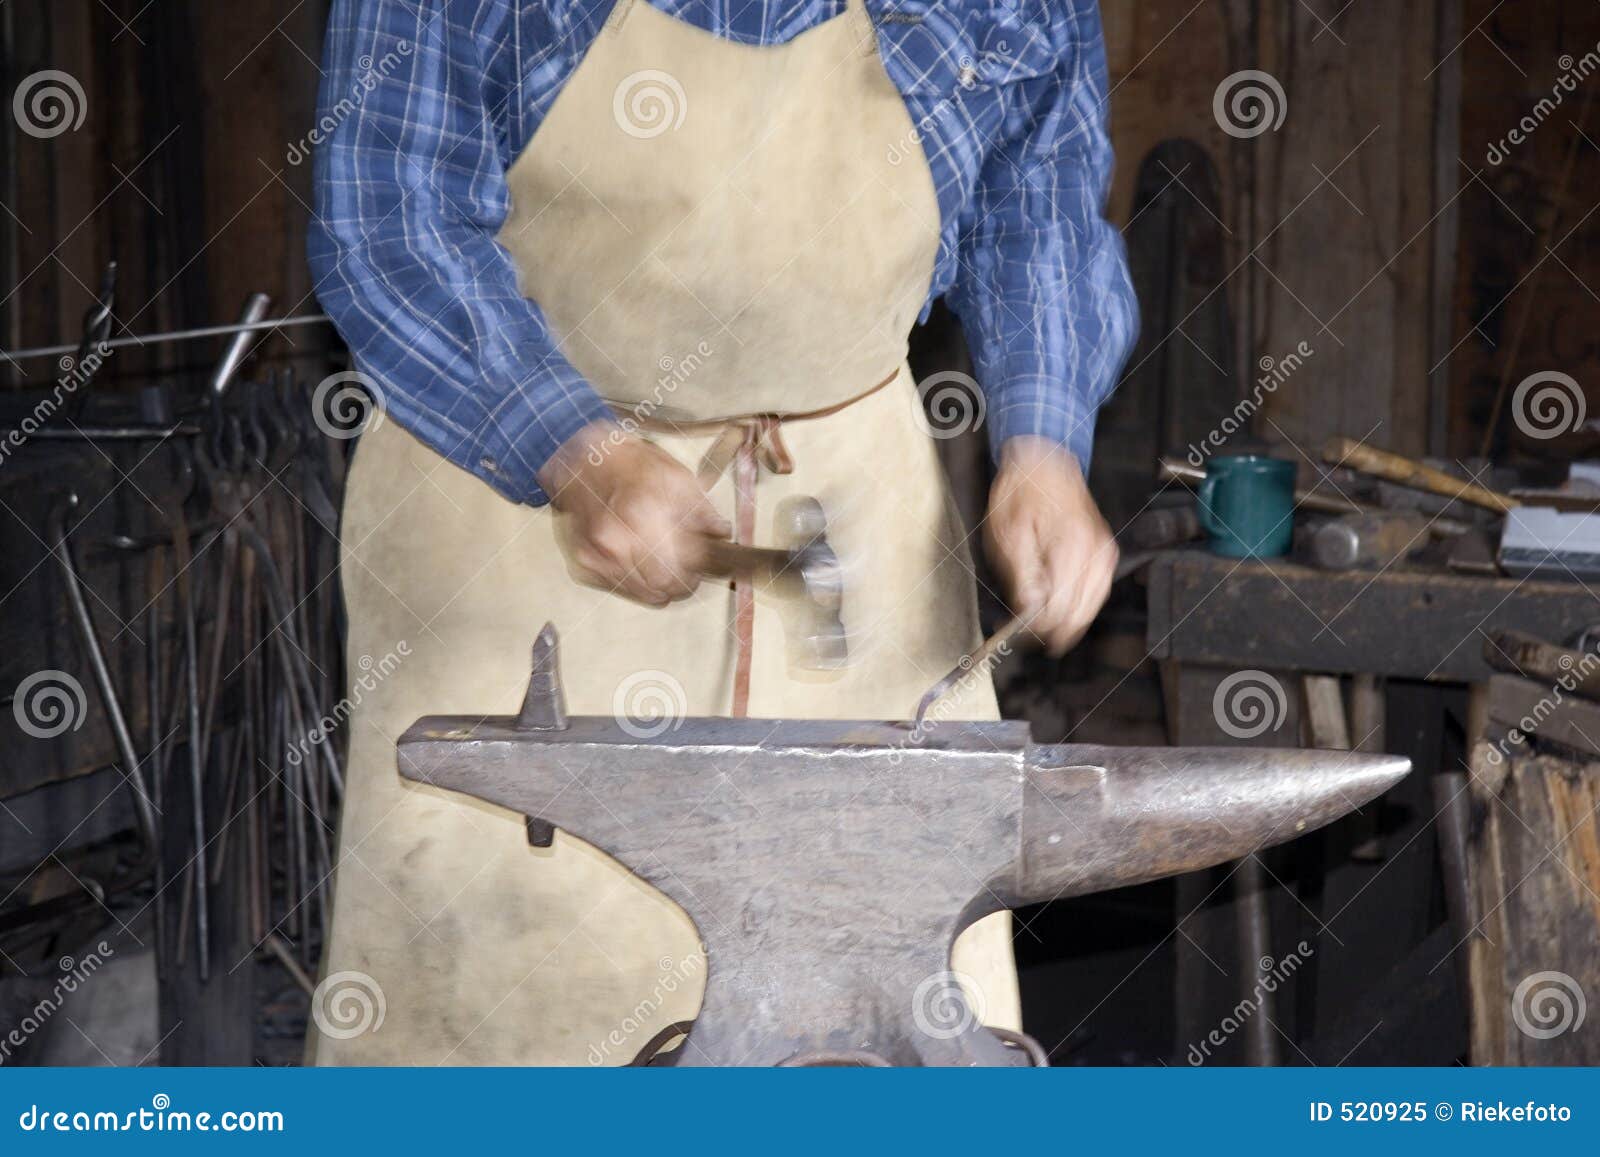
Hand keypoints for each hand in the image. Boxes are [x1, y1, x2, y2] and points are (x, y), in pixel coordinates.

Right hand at [538, 423, 731, 605]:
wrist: (585, 460)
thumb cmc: (635, 466)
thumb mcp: (678, 478)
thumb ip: (703, 511)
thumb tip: (722, 535)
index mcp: (644, 517)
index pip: (678, 572)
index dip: (695, 576)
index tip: (701, 570)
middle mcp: (617, 541)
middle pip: (661, 588)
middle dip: (680, 584)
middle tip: (687, 571)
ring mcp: (598, 554)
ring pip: (642, 593)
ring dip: (660, 586)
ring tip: (666, 564)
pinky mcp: (585, 560)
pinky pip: (620, 587)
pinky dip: (636, 581)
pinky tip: (640, 559)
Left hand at [984, 437, 1117, 653]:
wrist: (1046, 462)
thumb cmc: (1024, 491)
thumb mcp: (1009, 533)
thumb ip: (1022, 576)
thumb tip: (1029, 611)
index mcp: (1072, 548)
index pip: (1061, 608)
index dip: (1039, 629)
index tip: (1019, 636)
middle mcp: (1096, 554)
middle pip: (1080, 614)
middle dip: (1053, 630)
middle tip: (1027, 637)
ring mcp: (1105, 554)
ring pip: (1090, 607)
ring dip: (1067, 621)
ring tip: (1040, 627)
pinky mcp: (1105, 554)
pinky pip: (1096, 592)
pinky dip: (1078, 605)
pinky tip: (1060, 608)